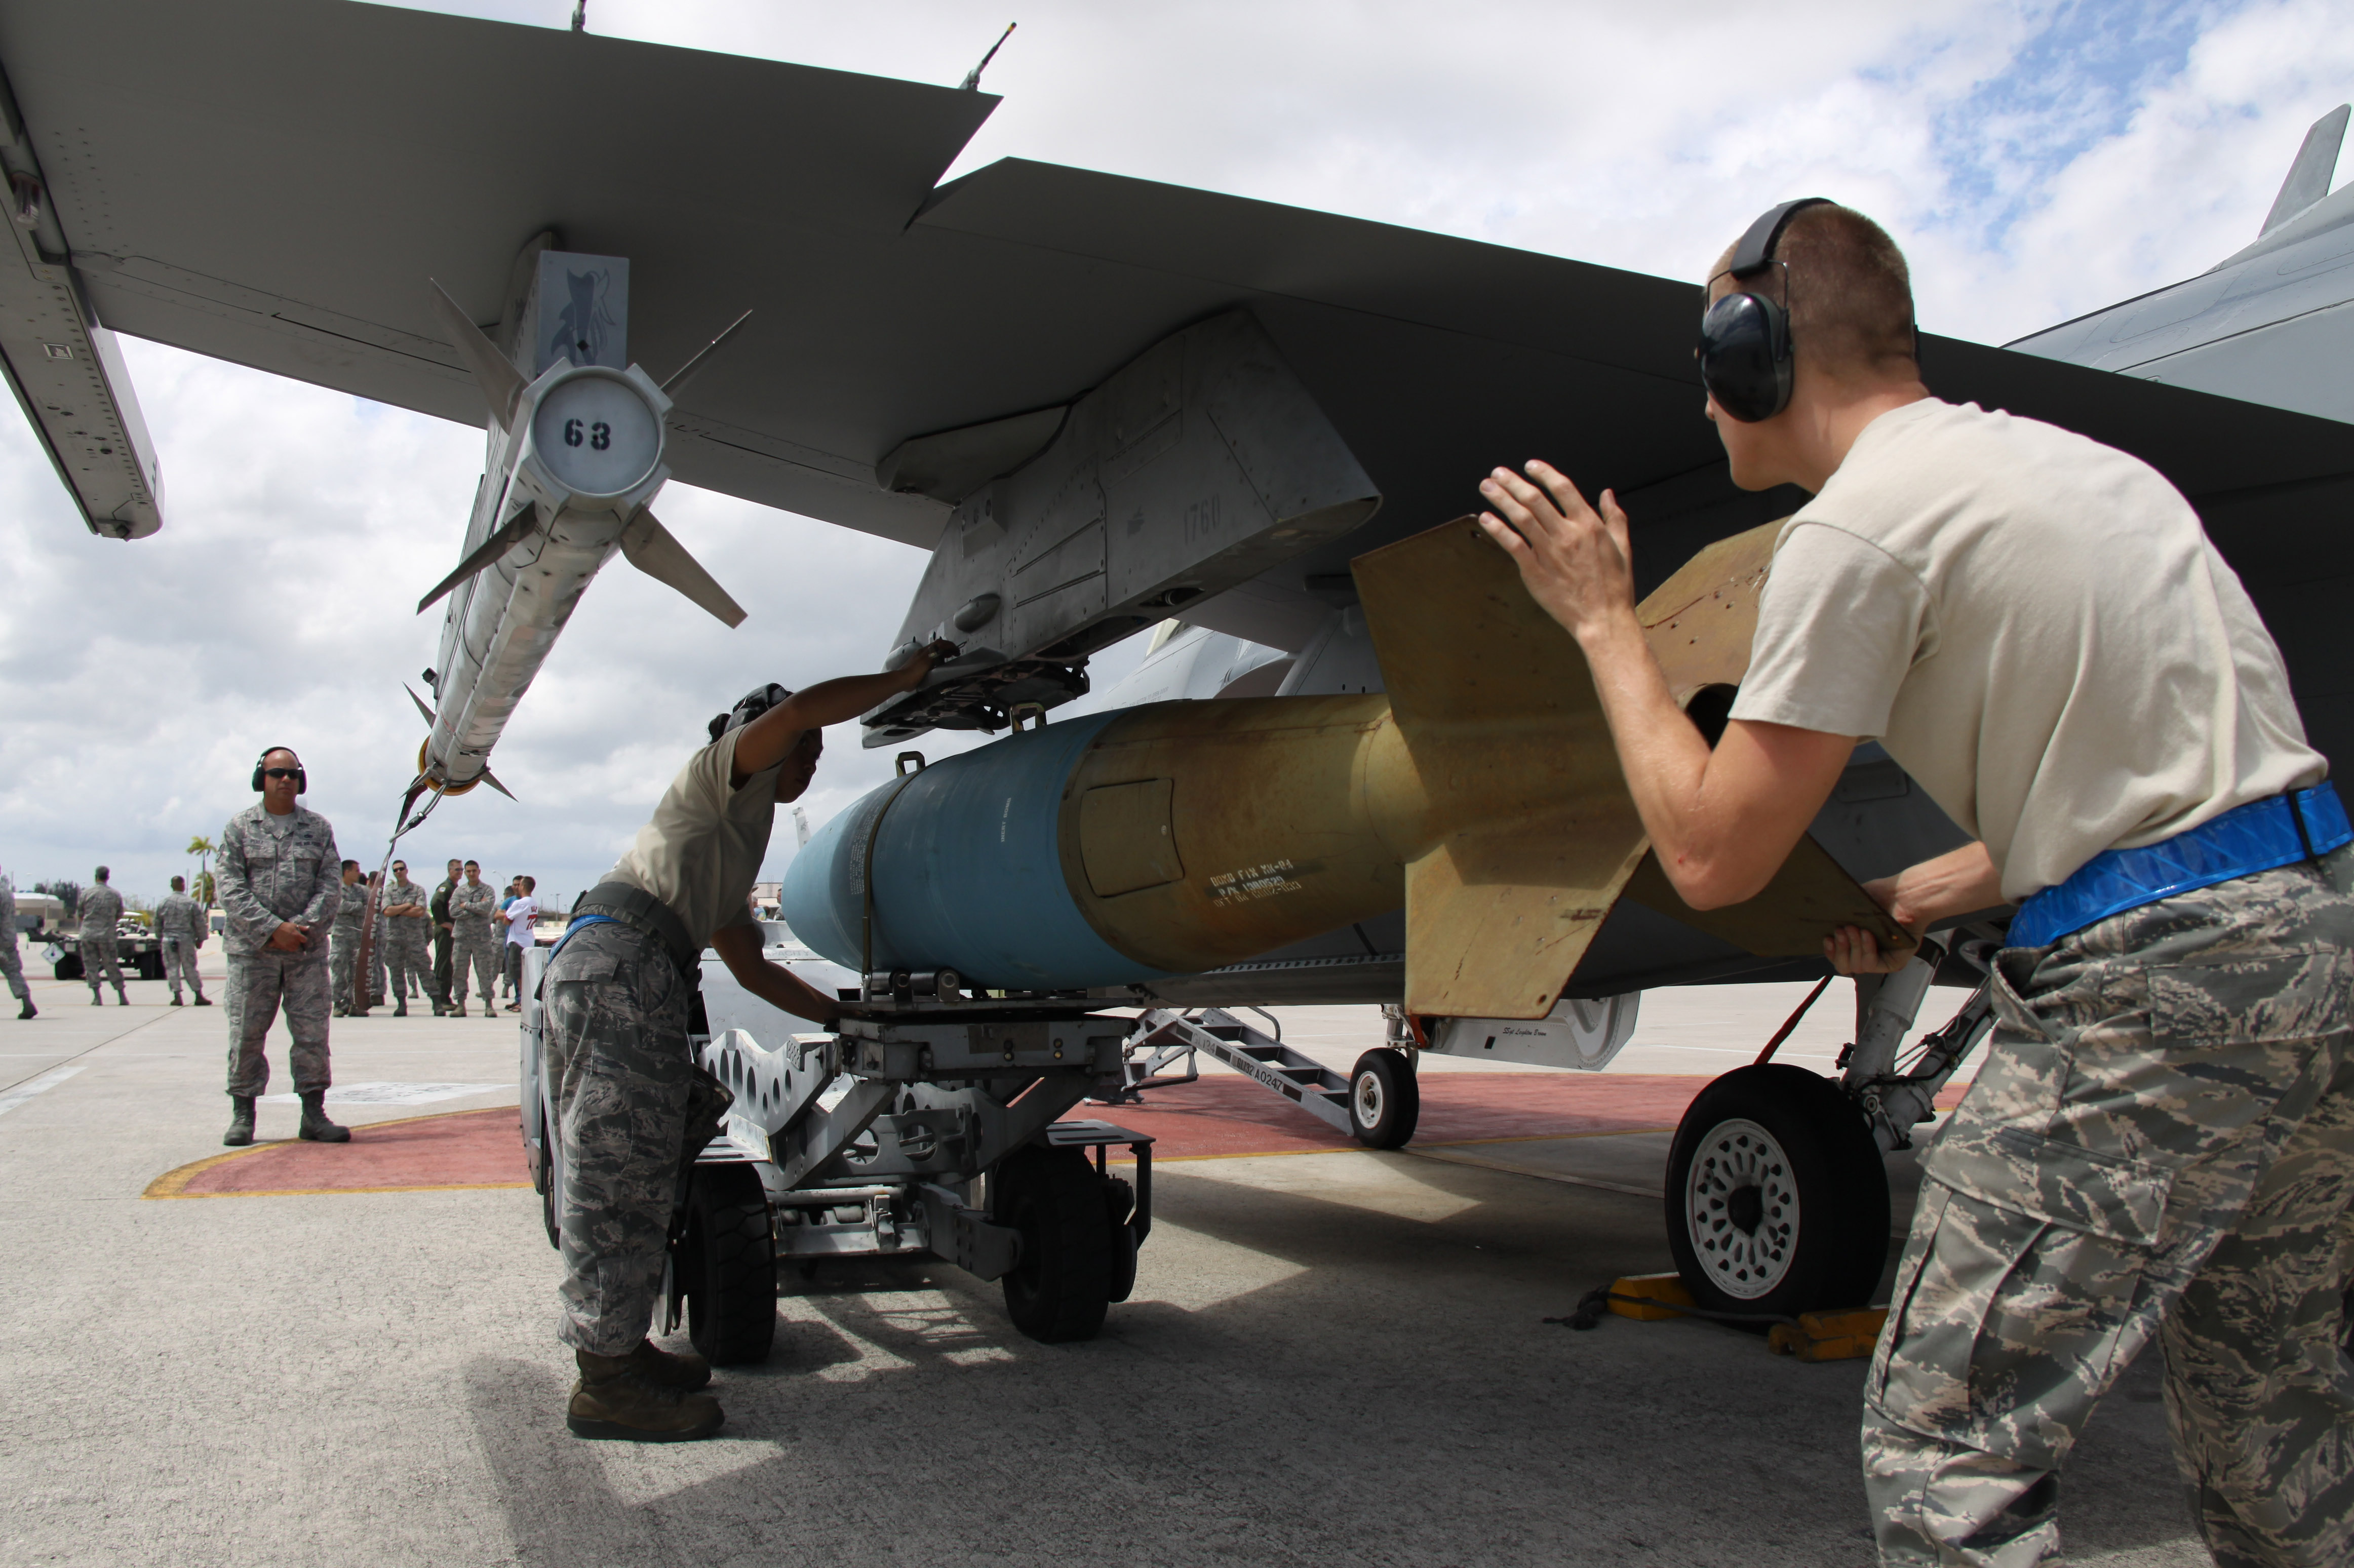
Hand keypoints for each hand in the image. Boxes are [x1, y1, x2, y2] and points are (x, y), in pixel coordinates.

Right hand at [268, 921, 308, 951]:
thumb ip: (302, 928)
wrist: (276, 929)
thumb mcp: (294, 925)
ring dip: (295, 945)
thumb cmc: (286, 926)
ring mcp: (289, 944)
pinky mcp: (285, 946)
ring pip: (295, 947)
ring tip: (293, 942)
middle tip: (296, 939)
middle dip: (299, 942)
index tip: (301, 938)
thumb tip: (308, 928)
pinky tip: (290, 944)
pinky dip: (291, 948)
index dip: (303, 939)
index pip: (304, 940)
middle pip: (299, 944)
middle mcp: (294, 940)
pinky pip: (290, 949)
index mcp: (297, 935)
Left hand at [902, 638, 959, 683]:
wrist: (902, 679)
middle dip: (947, 648)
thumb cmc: (915, 671)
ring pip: (934, 652)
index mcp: (926, 651)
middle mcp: (923, 652)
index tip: (957, 651)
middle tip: (954, 654)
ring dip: (942, 653)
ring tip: (948, 658)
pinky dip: (937, 659)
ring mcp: (919, 659)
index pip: (940, 643)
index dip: (950, 645)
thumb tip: (944, 645)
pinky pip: (930, 659)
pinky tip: (938, 665)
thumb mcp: (927, 659)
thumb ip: (935, 651)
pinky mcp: (918, 666)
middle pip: (937, 646)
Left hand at [1475, 461, 1636, 645]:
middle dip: (1513, 482)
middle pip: (1535, 498)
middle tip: (1498, 472)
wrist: (1603, 619)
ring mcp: (1549, 553)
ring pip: (1521, 517)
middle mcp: (1567, 534)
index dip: (1544, 473)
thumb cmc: (1615, 587)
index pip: (1562, 488)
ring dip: (1501, 499)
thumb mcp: (1623, 547)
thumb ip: (1615, 517)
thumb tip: (1607, 494)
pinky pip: (1512, 545)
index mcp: (1589, 525)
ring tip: (1487, 487)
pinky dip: (1498, 529)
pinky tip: (1486, 517)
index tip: (1530, 466)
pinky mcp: (1535, 572)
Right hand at [1826, 875, 1918, 974]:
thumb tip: (1822, 919)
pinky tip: (1867, 935)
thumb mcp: (1854, 904)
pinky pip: (1872, 964)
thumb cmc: (1885, 895)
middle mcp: (1869, 953)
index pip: (1838, 956)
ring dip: (1852, 947)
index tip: (1826, 938)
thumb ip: (1839, 915)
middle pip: (1844, 966)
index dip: (1830, 951)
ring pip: (1856, 966)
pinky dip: (1866, 950)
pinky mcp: (1894, 963)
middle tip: (1841, 931)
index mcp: (1857, 942)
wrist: (1907, 894)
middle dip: (1839, 949)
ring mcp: (1882, 959)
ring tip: (1854, 929)